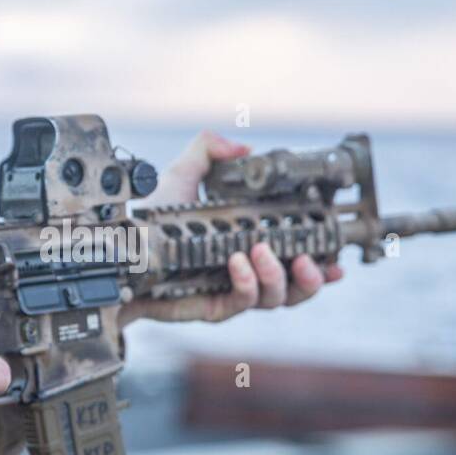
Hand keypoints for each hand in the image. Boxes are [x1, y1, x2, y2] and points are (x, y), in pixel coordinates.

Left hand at [123, 130, 343, 323]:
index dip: (323, 260)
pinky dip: (247, 281)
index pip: (297, 256)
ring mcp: (232, 290)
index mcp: (250, 243)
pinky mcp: (214, 306)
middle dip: (314, 277)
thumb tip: (243, 148)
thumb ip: (209, 151)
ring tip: (261, 250)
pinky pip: (243, 301)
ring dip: (279, 276)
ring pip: (277, 298)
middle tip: (307, 258)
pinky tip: (237, 262)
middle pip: (298, 289)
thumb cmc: (147, 220)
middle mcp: (247, 271)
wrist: (118, 252)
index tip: (337, 253)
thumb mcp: (181, 174)